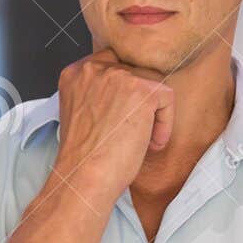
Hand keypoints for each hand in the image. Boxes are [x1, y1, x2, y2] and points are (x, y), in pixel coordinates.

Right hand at [52, 48, 174, 191]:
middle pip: (134, 71)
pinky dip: (165, 123)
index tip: (124, 113)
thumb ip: (97, 94)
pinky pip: (167, 98)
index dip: (123, 90)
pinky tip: (150, 143)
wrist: (84, 178)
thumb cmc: (84, 157)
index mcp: (75, 73)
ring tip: (141, 140)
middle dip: (139, 101)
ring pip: (152, 84)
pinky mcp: (142, 91)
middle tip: (132, 130)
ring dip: (152, 113)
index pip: (112, 63)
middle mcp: (94, 69)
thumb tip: (127, 93)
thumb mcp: (82, 113)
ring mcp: (118, 77)